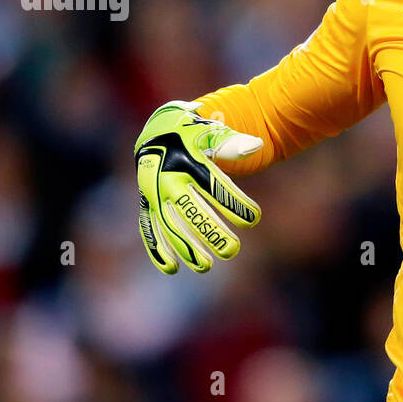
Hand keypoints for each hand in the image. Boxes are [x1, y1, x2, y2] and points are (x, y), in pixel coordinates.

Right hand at [134, 101, 262, 273]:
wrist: (157, 133)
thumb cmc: (193, 134)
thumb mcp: (210, 133)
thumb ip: (230, 142)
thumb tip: (255, 146)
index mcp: (186, 160)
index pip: (214, 186)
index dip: (234, 203)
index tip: (254, 219)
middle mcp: (167, 179)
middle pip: (190, 211)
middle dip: (210, 232)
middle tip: (232, 251)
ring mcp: (153, 194)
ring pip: (169, 225)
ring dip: (186, 247)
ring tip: (206, 267)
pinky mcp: (147, 204)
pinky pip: (149, 228)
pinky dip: (157, 249)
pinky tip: (172, 269)